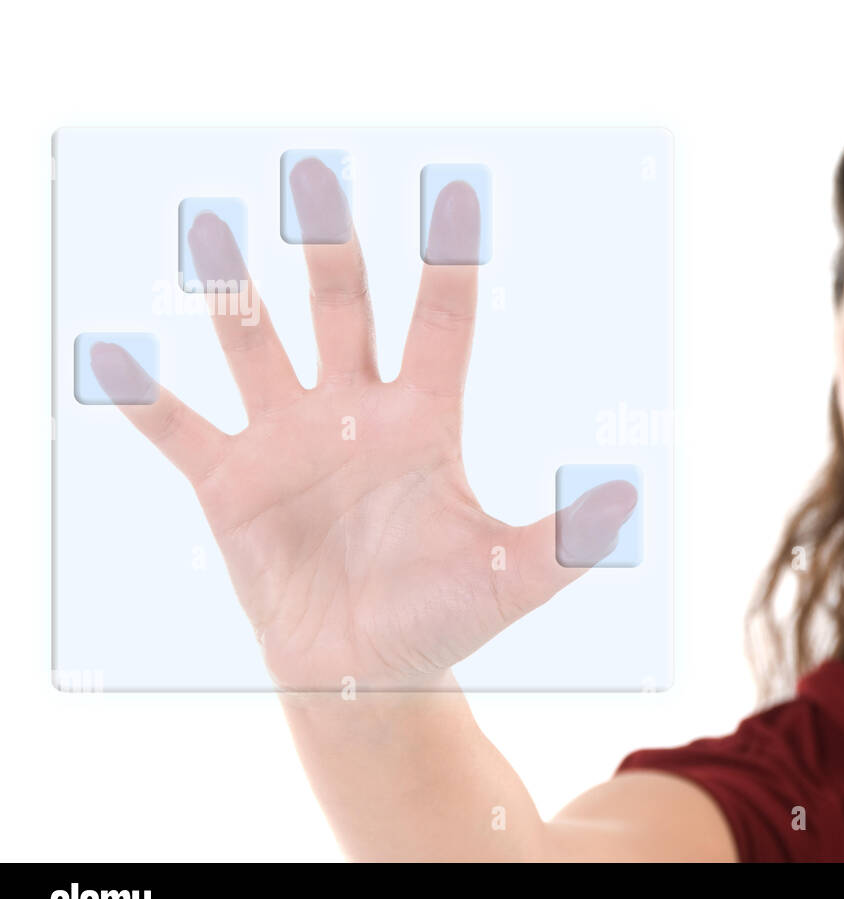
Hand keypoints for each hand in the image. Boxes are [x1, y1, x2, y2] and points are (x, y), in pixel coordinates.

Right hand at [92, 157, 637, 690]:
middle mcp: (353, 411)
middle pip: (341, 305)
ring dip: (231, 290)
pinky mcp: (228, 482)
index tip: (456, 193)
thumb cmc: (439, 618)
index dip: (449, 260)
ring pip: (254, 343)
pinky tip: (110, 355)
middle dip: (330, 244)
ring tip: (209, 226)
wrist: (364, 673)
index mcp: (423, 420)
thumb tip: (629, 498)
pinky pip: (177, 427)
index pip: (442, 321)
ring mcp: (287, 440)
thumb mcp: (505, 578)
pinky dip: (142, 396)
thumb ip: (559, 541)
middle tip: (316, 175)